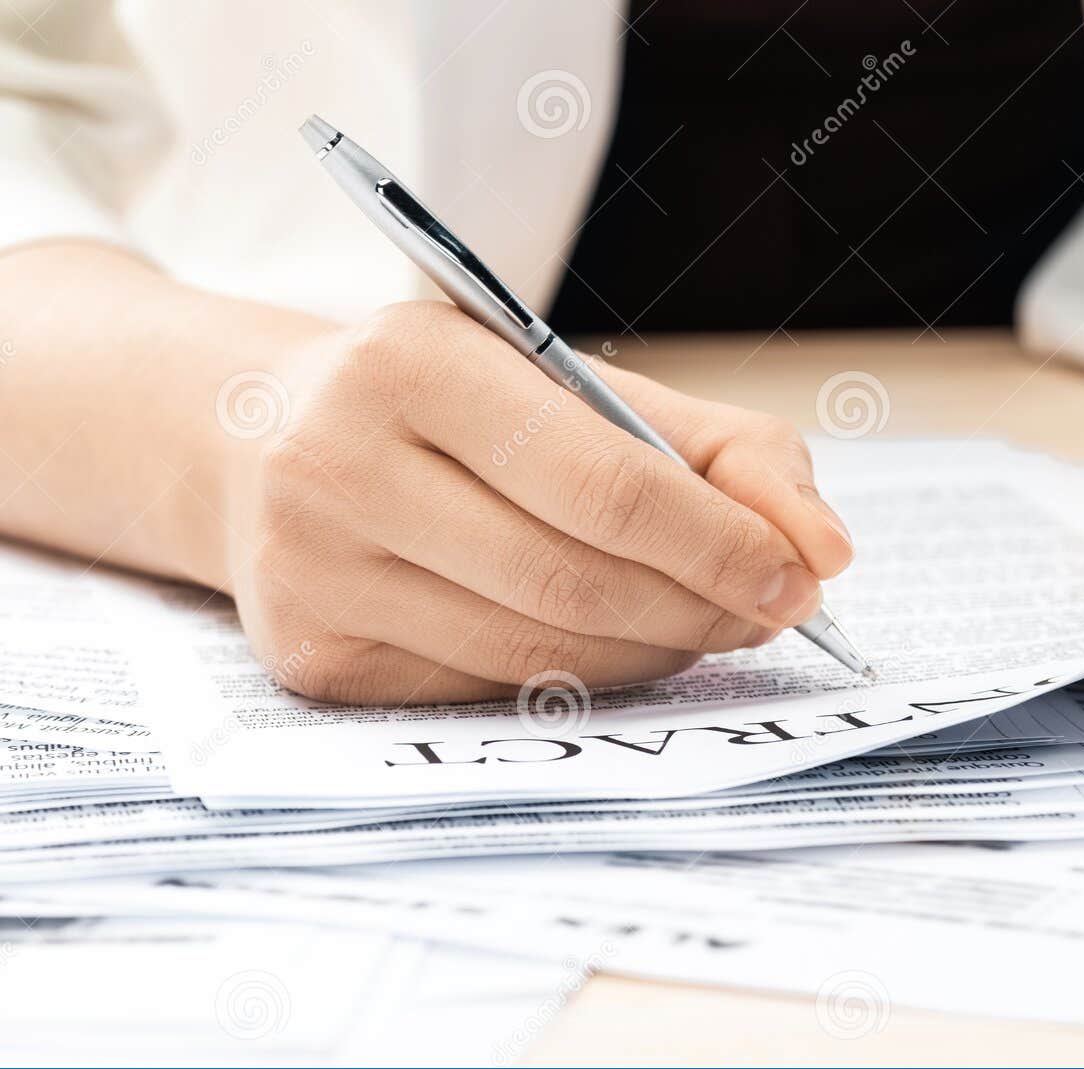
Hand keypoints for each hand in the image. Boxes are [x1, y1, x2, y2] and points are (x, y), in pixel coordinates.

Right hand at [223, 300, 854, 704]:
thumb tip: (823, 550)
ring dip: (652, 651)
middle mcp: (338, 463)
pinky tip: (609, 643)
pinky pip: (487, 690)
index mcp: (413, 363)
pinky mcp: (310, 655)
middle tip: (769, 611)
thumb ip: (718, 449)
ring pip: (535, 652)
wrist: (260, 439)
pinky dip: (576, 677)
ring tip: (701, 623)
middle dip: (701, 608)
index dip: (720, 543)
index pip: (603, 482)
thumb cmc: (451, 406)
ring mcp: (312, 570)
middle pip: (574, 581)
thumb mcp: (573, 384)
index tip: (805, 577)